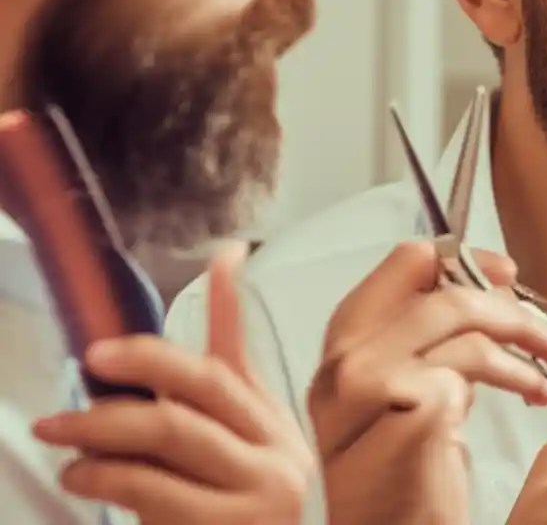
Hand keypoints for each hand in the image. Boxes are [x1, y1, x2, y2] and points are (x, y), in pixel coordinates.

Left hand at [32, 244, 312, 523]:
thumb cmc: (256, 493)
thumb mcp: (251, 425)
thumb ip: (231, 349)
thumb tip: (227, 259)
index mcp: (274, 427)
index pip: (220, 375)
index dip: (161, 354)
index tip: (105, 345)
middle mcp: (271, 461)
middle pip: (189, 408)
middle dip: (125, 387)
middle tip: (77, 377)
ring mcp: (250, 504)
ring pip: (167, 446)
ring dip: (101, 435)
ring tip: (61, 436)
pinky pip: (153, 496)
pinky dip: (108, 479)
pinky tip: (84, 475)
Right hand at [307, 241, 546, 524]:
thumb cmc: (402, 477)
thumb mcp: (409, 394)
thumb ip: (430, 344)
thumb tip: (491, 295)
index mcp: (343, 345)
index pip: (404, 264)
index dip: (463, 261)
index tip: (506, 274)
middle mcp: (345, 360)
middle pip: (442, 294)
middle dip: (509, 308)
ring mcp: (370, 386)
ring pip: (461, 324)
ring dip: (523, 342)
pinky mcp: (407, 412)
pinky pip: (470, 371)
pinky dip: (517, 378)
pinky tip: (533, 396)